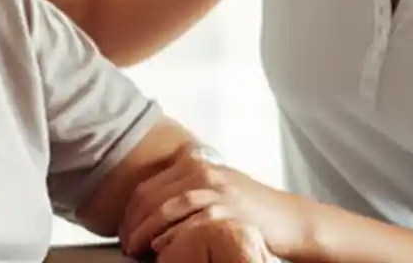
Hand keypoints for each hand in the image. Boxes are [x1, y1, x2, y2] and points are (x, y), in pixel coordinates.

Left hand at [120, 147, 307, 257]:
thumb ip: (186, 186)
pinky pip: (188, 224)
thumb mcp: (217, 185)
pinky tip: (160, 249)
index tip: (122, 230)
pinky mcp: (226, 211)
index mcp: (194, 163)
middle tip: (126, 245)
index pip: (147, 186)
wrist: (290, 219)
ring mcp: (215, 190)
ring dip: (144, 232)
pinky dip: (170, 237)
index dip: (129, 212)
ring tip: (135, 249)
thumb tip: (149, 205)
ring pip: (164, 209)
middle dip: (131, 224)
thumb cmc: (251, 207)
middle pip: (150, 197)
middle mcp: (202, 171)